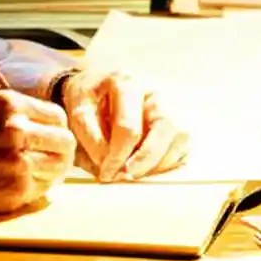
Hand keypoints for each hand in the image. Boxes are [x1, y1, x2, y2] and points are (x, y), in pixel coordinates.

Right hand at [0, 91, 76, 223]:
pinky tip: (17, 186)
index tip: (50, 141)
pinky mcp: (17, 187)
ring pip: (60, 167)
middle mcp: (17, 128)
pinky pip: (44, 188)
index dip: (56, 130)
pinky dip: (37, 189)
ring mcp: (19, 158)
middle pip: (66, 142)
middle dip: (60, 153)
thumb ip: (20, 119)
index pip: (58, 116)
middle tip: (49, 162)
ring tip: (31, 175)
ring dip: (51, 173)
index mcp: (10, 104)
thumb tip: (53, 129)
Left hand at [59, 69, 188, 181]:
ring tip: (132, 172)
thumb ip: (88, 133)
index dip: (117, 156)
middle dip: (145, 160)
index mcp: (126, 83)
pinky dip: (167, 163)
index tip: (105, 174)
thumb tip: (107, 162)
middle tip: (125, 177)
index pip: (128, 126)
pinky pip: (183, 147)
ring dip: (157, 163)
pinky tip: (145, 167)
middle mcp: (154, 92)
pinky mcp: (177, 121)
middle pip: (165, 127)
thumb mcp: (77, 107)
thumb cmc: (88, 96)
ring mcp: (170, 105)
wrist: (97, 86)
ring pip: (180, 137)